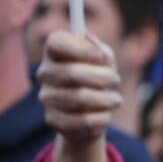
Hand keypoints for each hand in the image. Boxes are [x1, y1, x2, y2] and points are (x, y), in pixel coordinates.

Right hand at [37, 30, 121, 161]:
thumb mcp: (105, 62)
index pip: (56, 42)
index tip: (100, 57)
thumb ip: (102, 52)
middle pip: (72, 73)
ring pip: (79, 98)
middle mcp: (45, 72)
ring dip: (106, 99)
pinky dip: (100, 118)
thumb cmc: (98, 79)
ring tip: (116, 100)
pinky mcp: (53, 119)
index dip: (80, 48)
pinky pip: (81, 120)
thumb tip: (95, 46)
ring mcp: (46, 97)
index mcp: (55, 52)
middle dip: (102, 78)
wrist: (91, 114)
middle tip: (116, 81)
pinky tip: (105, 115)